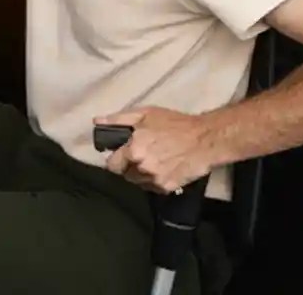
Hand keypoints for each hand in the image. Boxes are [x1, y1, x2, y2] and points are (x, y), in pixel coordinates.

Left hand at [95, 107, 218, 194]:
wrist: (205, 139)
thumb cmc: (175, 123)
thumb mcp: (146, 114)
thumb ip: (119, 120)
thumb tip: (97, 122)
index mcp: (134, 150)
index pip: (111, 165)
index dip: (116, 158)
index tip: (122, 153)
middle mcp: (142, 168)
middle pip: (125, 174)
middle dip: (129, 165)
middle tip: (142, 153)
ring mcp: (155, 180)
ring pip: (138, 182)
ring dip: (141, 174)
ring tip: (154, 160)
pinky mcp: (167, 188)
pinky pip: (153, 187)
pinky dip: (155, 180)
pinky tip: (164, 167)